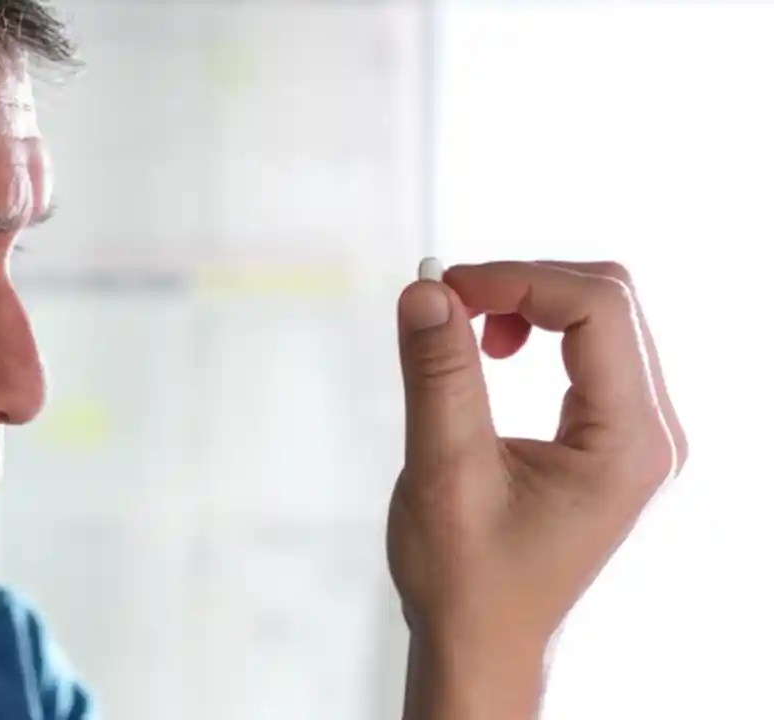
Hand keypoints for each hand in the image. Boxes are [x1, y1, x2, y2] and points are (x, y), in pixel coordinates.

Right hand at [387, 260, 687, 718]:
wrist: (481, 639)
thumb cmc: (467, 578)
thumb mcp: (445, 471)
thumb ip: (438, 375)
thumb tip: (425, 290)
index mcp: (628, 444)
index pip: (599, 311)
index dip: (518, 280)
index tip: (446, 289)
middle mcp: (651, 434)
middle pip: (610, 303)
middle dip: (523, 285)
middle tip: (449, 303)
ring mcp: (636, 436)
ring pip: (602, 319)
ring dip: (529, 304)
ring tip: (465, 331)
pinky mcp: (611, 437)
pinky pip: (591, 349)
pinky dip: (537, 330)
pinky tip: (492, 352)